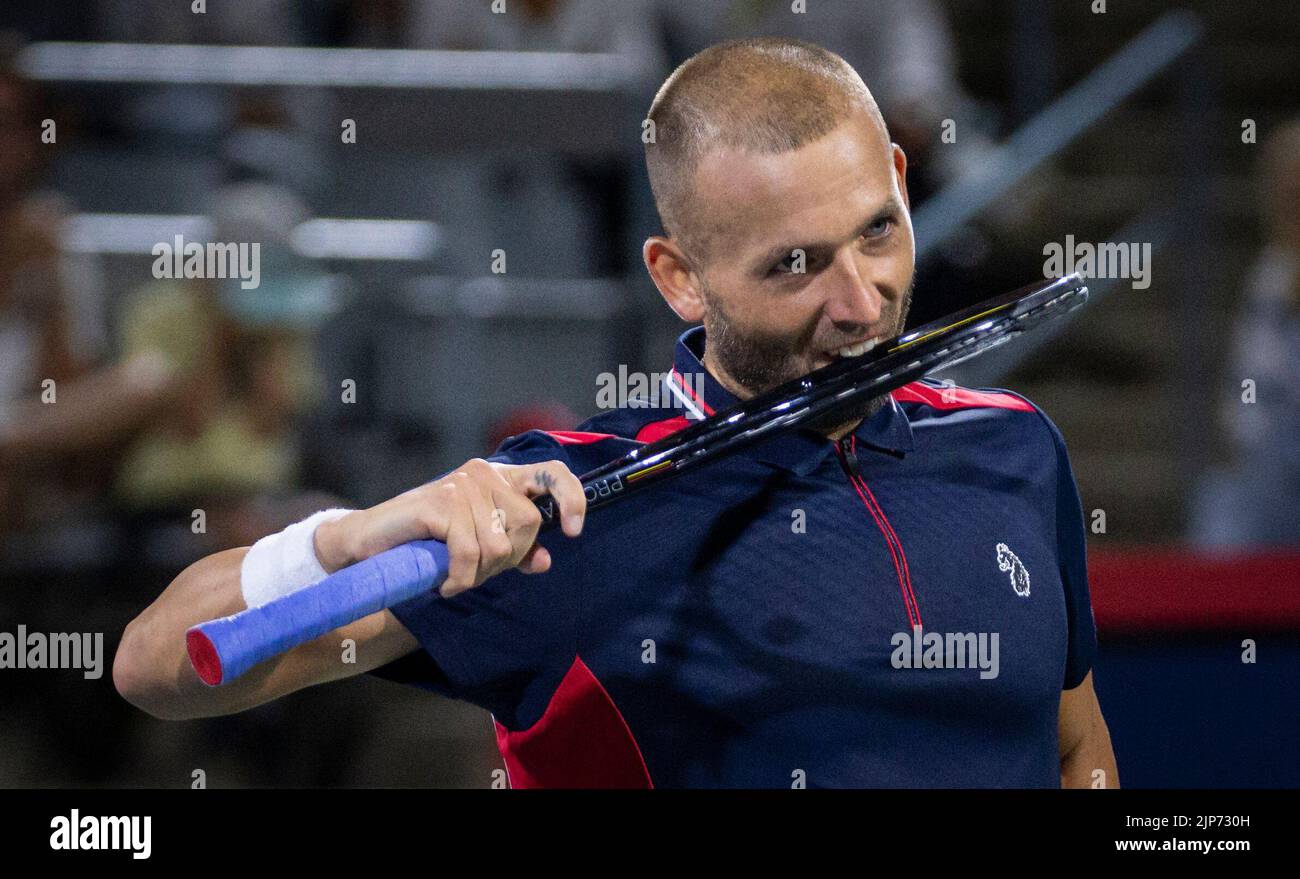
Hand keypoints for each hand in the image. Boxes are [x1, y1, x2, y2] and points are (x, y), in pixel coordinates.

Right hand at [315, 458, 584, 596]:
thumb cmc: (428, 542)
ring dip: (479, 572)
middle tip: (478, 570)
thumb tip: (544, 561)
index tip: (572, 531)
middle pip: (527, 523)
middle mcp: (484, 473)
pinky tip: (446, 584)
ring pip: (499, 544)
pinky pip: (469, 553)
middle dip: (508, 558)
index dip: (571, 498)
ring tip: (456, 575)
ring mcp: (461, 485)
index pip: (551, 473)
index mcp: (500, 477)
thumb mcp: (478, 546)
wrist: (372, 542)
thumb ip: (514, 551)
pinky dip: (460, 579)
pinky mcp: (439, 502)